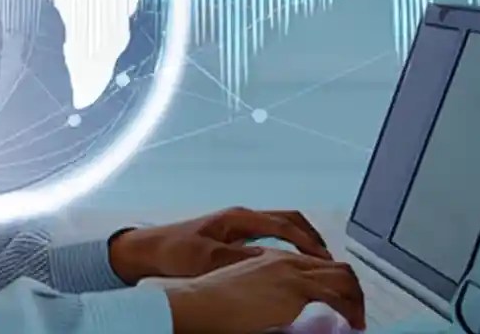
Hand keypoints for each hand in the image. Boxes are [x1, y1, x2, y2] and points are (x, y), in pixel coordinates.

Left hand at [108, 206, 333, 281]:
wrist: (149, 250)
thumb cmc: (174, 251)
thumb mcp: (206, 258)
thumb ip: (237, 259)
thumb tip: (267, 262)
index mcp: (238, 218)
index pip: (284, 224)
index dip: (307, 242)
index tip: (325, 259)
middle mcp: (241, 217)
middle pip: (289, 219)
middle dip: (312, 237)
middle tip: (330, 260)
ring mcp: (238, 224)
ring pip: (281, 225)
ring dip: (302, 240)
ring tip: (319, 262)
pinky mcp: (234, 235)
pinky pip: (271, 234)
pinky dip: (288, 244)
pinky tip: (292, 262)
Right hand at [163, 248, 365, 333]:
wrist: (201, 302)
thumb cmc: (212, 301)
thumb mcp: (243, 287)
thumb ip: (265, 289)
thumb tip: (282, 308)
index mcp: (273, 257)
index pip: (316, 263)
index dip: (334, 282)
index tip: (339, 301)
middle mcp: (286, 260)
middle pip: (336, 267)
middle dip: (353, 290)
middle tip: (356, 312)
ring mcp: (292, 273)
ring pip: (343, 278)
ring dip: (356, 299)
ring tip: (358, 320)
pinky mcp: (296, 290)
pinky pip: (337, 297)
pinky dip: (350, 311)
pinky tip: (352, 324)